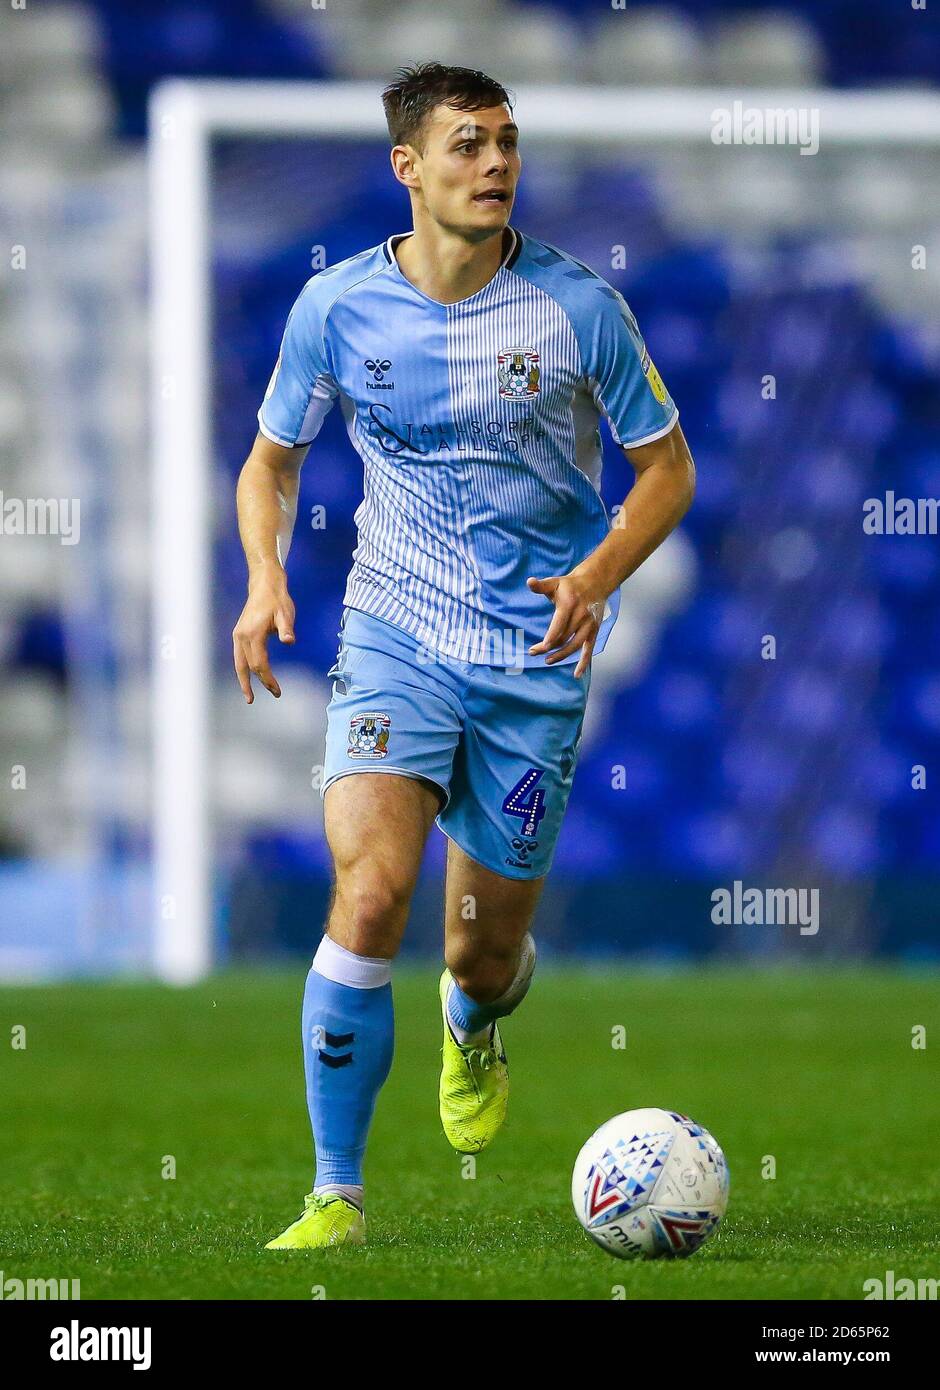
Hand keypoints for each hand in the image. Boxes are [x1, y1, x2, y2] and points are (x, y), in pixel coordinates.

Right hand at [232, 571, 295, 702]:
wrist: (264, 584)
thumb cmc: (277, 599)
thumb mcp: (285, 613)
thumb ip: (286, 628)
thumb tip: (289, 641)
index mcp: (253, 634)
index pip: (259, 664)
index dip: (268, 679)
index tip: (277, 690)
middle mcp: (241, 636)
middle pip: (248, 667)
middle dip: (259, 683)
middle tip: (274, 694)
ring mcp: (238, 635)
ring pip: (239, 663)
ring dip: (244, 680)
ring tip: (249, 696)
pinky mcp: (239, 634)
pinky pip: (238, 657)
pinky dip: (242, 669)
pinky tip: (247, 677)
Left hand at [526, 573, 604, 677]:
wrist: (595, 583)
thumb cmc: (570, 585)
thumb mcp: (555, 583)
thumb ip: (541, 586)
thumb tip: (529, 582)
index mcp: (570, 604)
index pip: (559, 625)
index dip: (550, 638)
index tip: (540, 648)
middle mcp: (581, 616)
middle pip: (564, 637)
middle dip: (549, 648)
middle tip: (533, 652)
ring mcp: (589, 625)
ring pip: (575, 645)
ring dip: (562, 656)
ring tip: (548, 661)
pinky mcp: (594, 631)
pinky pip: (589, 649)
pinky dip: (584, 663)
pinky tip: (576, 675)